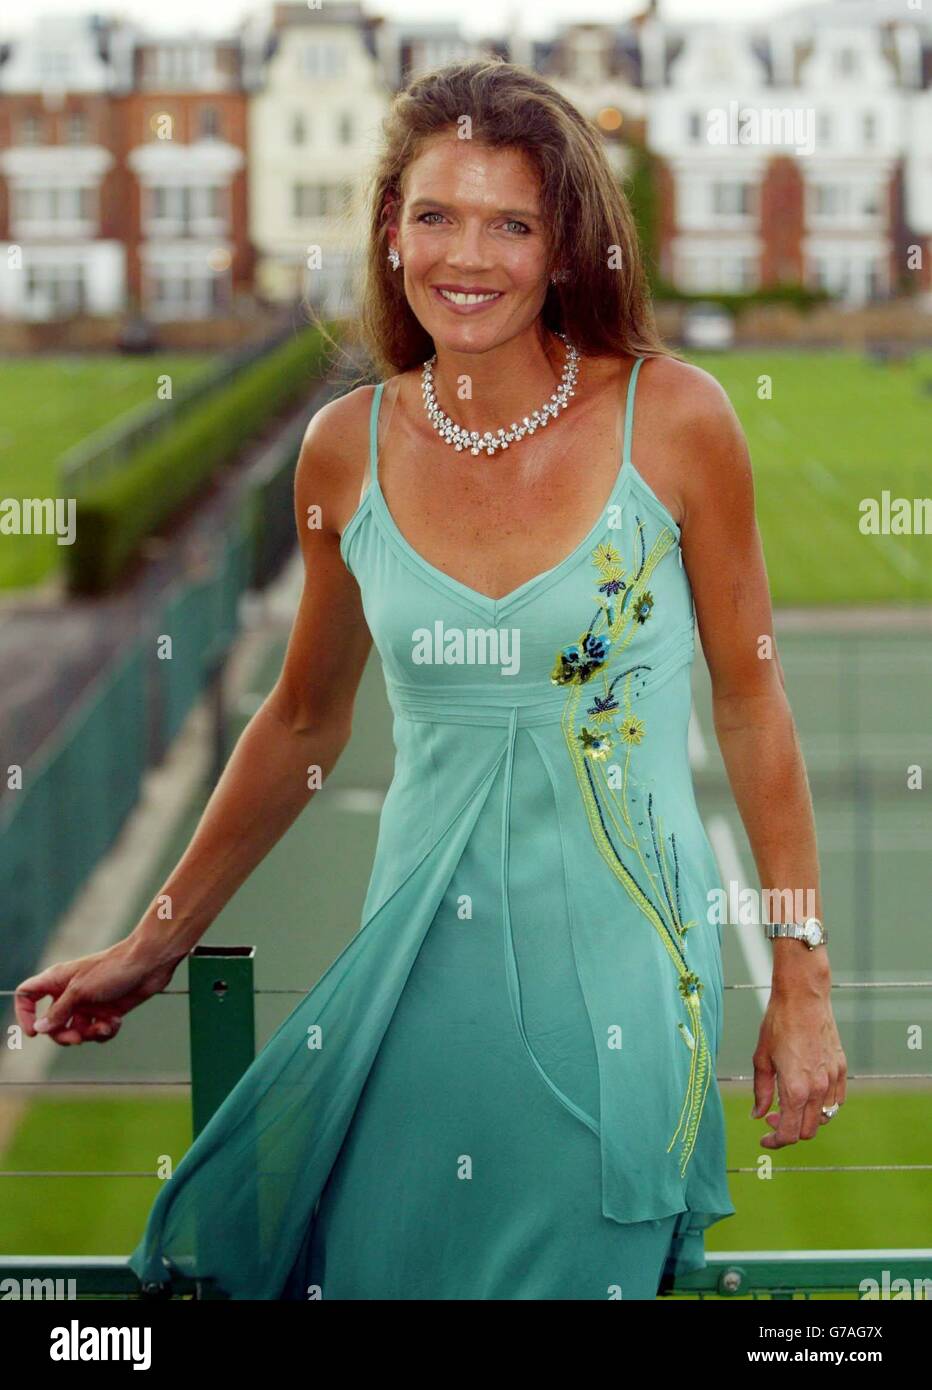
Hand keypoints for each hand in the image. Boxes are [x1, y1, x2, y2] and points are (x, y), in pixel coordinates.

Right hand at [14, 937, 184, 1046]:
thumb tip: (40, 1029)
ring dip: (88, 1035)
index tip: (34, 1032)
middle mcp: (71, 992)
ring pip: (76, 1030)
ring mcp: (89, 1003)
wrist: (149, 964)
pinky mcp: (107, 1011)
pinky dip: (105, 1031)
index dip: (25, 1014)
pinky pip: (97, 1031)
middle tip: (76, 1039)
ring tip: (103, 1027)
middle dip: (63, 1035)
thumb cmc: (113, 969)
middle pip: (52, 1022)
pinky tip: (115, 1022)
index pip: (28, 995)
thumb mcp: (80, 990)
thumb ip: (59, 1011)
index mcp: (58, 980)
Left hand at [750, 964, 846, 1147]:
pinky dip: (822, 1106)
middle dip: (788, 1131)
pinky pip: (836, 1101)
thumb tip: (758, 1115)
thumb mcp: (761, 1058)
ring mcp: (832, 1080)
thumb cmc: (778, 1024)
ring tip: (789, 1103)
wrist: (804, 998)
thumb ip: (761, 1091)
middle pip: (807, 1131)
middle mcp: (817, 1089)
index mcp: (795, 1089)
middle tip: (772, 1116)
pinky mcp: (841, 1069)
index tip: (764, 1139)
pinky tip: (808, 1093)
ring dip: (805, 1119)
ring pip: (823, 1118)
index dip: (775, 1142)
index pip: (788, 1133)